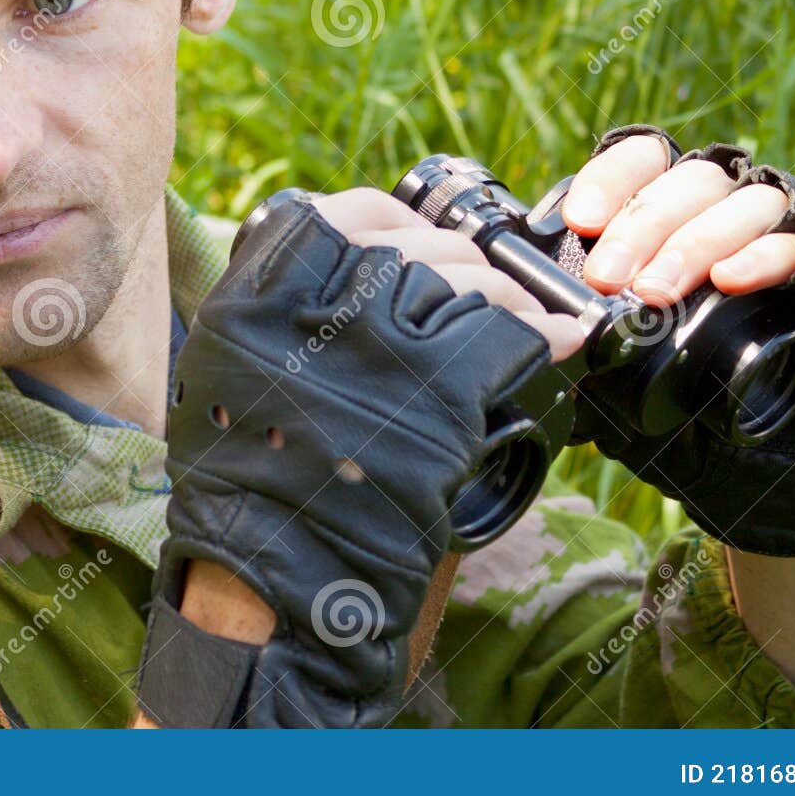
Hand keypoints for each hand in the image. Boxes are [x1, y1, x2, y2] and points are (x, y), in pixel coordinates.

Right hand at [136, 187, 578, 727]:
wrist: (269, 583)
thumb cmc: (250, 491)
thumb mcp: (231, 375)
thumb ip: (281, 313)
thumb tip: (353, 270)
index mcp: (257, 292)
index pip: (347, 213)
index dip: (397, 223)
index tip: (423, 239)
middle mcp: (314, 301)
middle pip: (418, 246)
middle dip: (466, 266)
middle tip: (491, 294)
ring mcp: (378, 342)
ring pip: (470, 282)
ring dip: (510, 299)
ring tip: (531, 321)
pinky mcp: (437, 392)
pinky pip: (509, 336)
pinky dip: (545, 336)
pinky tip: (564, 340)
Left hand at [560, 124, 794, 556]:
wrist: (784, 491)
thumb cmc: (699, 430)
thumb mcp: (619, 395)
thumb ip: (577, 364)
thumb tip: (518, 352)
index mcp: (681, 225)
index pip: (649, 164)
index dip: (614, 177)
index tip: (580, 219)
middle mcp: (739, 221)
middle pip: (692, 179)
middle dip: (642, 223)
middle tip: (608, 279)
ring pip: (747, 202)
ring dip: (693, 239)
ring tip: (655, 292)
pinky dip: (771, 255)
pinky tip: (733, 278)